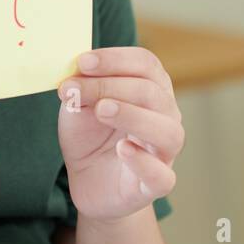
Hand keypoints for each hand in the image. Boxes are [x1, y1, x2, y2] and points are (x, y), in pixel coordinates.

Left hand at [56, 47, 184, 222]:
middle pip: (152, 92)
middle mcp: (165, 116)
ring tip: (101, 110)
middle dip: (111, 86)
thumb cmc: (90, 135)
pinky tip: (122, 149)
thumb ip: (81, 88)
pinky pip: (162, 176)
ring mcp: (164, 151)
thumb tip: (77, 70)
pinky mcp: (156, 184)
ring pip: (167, 131)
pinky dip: (144, 162)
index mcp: (152, 88)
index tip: (82, 62)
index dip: (115, 59)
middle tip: (76, 89)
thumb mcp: (79, 105)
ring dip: (133, 116)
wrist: (87, 180)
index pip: (145, 64)